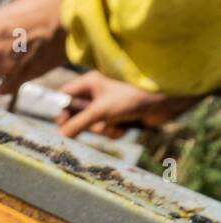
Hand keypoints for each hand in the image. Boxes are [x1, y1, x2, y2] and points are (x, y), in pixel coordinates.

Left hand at [0, 0, 67, 95]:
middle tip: (3, 51)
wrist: (73, 20)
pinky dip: (5, 85)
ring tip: (7, 65)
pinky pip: (2, 89)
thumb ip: (1, 21)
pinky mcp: (22, 77)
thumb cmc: (47, 7)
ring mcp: (7, 66)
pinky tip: (13, 78)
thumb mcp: (18, 6)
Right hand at [56, 71, 200, 136]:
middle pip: (77, 114)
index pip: (65, 95)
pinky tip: (125, 127)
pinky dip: (114, 132)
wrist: (165, 101)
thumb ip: (77, 124)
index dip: (60, 110)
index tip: (60, 125)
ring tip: (114, 124)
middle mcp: (98, 93)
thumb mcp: (100, 111)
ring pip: (93, 125)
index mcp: (90, 83)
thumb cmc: (132, 97)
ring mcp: (109, 105)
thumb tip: (60, 136)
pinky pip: (107, 130)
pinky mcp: (120, 117)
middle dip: (83, 124)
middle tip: (82, 131)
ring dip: (102, 130)